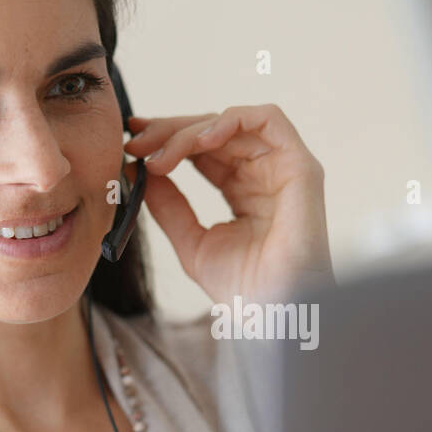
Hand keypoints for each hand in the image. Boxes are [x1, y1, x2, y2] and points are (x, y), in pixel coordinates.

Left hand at [122, 104, 334, 303]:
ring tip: (160, 154)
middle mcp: (263, 173)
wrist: (273, 311)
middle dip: (169, 131)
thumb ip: (169, 205)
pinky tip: (201, 141)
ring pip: (232, 123)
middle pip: (213, 131)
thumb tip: (139, 170)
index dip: (167, 139)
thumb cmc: (244, 289)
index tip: (131, 144)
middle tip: (136, 144)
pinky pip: (268, 119)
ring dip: (190, 131)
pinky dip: (232, 120)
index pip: (202, 149)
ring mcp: (283, 167)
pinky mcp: (300, 165)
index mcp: (241, 189)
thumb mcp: (191, 241)